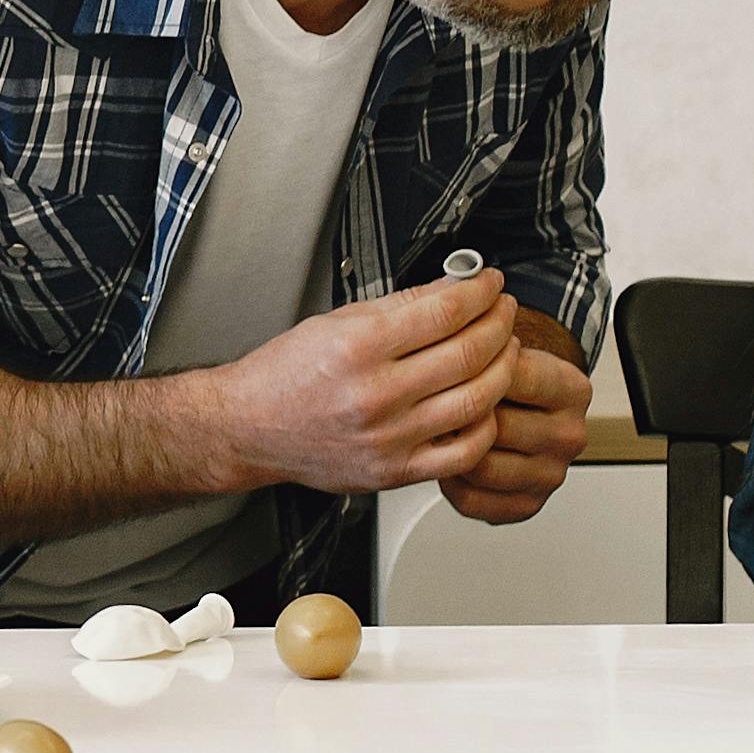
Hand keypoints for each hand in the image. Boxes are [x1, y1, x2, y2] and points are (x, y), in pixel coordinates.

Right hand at [208, 276, 521, 501]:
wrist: (249, 427)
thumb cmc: (285, 375)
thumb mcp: (336, 322)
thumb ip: (400, 306)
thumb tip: (453, 287)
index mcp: (357, 347)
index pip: (445, 311)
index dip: (479, 291)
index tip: (489, 281)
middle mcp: (374, 394)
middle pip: (468, 353)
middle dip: (499, 323)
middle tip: (503, 309)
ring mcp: (388, 438)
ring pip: (476, 400)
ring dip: (504, 367)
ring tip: (505, 348)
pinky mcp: (394, 471)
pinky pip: (463, 452)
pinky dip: (486, 424)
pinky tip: (486, 404)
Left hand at [438, 305, 602, 525]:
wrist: (524, 404)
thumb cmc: (507, 372)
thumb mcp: (503, 341)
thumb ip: (479, 333)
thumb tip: (443, 313)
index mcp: (572, 388)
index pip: (514, 376)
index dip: (469, 367)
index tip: (443, 359)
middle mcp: (569, 434)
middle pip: (497, 425)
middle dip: (456, 411)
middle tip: (427, 398)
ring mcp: (550, 473)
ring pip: (482, 465)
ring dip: (451, 448)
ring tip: (434, 426)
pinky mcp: (526, 503)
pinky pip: (475, 500)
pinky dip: (452, 482)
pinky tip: (445, 458)